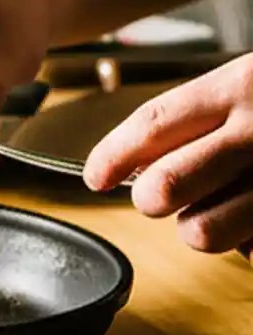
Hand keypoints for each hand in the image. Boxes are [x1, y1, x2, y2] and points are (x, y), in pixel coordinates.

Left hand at [84, 55, 252, 254]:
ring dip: (201, 224)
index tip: (96, 175)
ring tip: (225, 203)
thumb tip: (129, 161)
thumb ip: (194, 117)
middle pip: (163, 187)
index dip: (111, 155)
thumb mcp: (248, 84)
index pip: (152, 123)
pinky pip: (248, 251)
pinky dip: (247, 239)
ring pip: (199, 232)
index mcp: (238, 87)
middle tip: (163, 191)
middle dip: (150, 197)